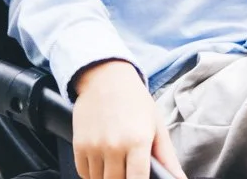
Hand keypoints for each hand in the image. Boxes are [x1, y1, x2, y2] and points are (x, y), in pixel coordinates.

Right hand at [72, 60, 186, 178]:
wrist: (106, 77)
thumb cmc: (135, 101)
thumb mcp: (156, 125)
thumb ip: (167, 158)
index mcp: (138, 141)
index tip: (139, 178)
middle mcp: (114, 145)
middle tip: (129, 169)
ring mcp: (94, 146)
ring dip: (108, 177)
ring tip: (116, 163)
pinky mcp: (79, 145)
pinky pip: (84, 173)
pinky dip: (92, 173)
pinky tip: (102, 162)